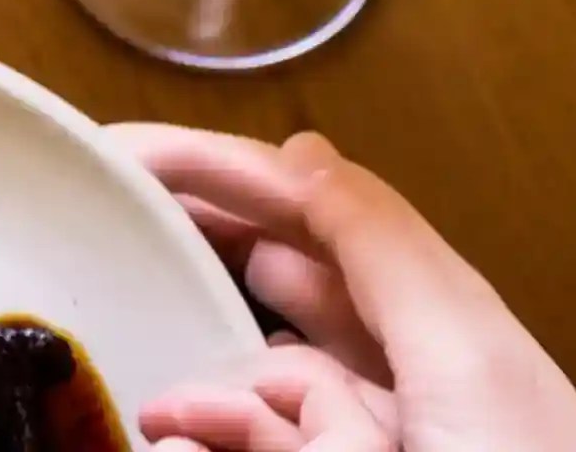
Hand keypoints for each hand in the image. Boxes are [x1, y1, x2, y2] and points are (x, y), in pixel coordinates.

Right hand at [107, 124, 575, 451]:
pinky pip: (263, 430)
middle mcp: (392, 350)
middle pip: (274, 264)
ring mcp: (364, 420)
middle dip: (196, 230)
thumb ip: (381, 249)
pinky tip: (179, 424)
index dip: (220, 166)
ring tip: (138, 335)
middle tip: (115, 211)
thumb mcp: (460, 351)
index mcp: (425, 299)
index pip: (304, 203)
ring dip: (198, 349)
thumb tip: (303, 152)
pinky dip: (220, 424)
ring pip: (257, 360)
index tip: (135, 153)